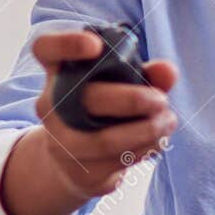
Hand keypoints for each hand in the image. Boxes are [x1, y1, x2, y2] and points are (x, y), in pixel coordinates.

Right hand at [0, 31, 178, 214]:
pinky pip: (116, 161)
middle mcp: (51, 105)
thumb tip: (167, 70)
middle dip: (133, 100)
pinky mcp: (78, 170)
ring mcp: (61, 140)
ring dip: (147, 130)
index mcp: (59, 72)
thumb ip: (147, 74)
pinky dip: (145, 149)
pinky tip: (157, 140)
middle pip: (86, 98)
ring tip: (169, 121)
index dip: (66, 44)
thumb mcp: (125, 85)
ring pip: (104, 140)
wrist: (76, 161)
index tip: (95, 45)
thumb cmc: (105, 110)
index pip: (46, 49)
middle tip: (162, 99)